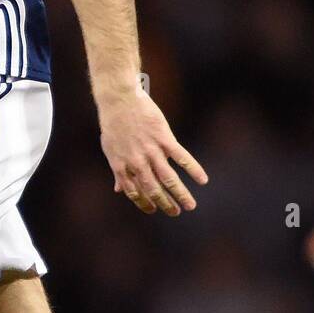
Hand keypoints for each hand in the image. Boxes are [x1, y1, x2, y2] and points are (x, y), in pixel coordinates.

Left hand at [99, 87, 207, 214]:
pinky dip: (193, 169)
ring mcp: (151, 151)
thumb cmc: (114, 125)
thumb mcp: (110, 150)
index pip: (134, 192)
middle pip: (153, 189)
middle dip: (165, 204)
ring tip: (190, 206)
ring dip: (181, 194)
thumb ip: (118, 171)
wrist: (119, 100)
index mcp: (121, 166)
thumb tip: (119, 191)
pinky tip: (203, 180)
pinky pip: (182, 157)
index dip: (144, 203)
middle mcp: (137, 162)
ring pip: (169, 178)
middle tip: (175, 212)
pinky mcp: (164, 138)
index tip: (153, 210)